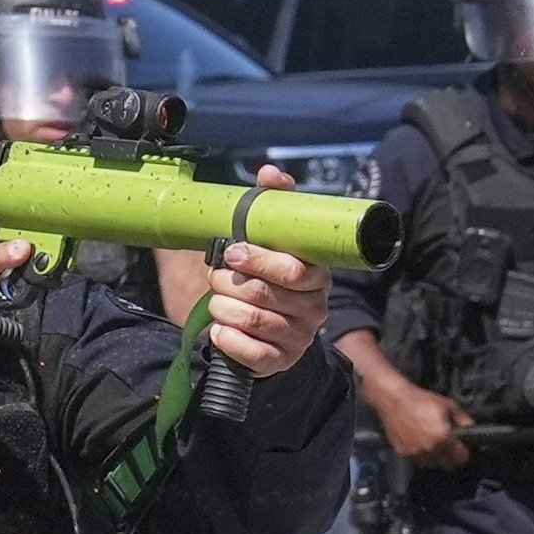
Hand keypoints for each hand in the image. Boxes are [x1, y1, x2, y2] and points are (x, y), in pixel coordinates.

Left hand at [195, 166, 331, 380]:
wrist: (273, 336)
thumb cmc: (272, 281)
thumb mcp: (276, 244)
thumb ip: (275, 207)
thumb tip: (269, 171)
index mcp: (317, 277)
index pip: (294, 269)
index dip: (260, 260)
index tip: (232, 253)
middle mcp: (314, 309)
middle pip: (263, 293)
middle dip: (229, 283)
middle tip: (216, 277)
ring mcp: (297, 339)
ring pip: (249, 319)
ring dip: (222, 308)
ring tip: (218, 301)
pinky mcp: (276, 362)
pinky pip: (244, 351)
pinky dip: (223, 338)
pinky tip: (219, 329)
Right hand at [360, 367, 472, 471]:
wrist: (395, 401)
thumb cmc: (421, 400)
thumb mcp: (449, 405)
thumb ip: (463, 419)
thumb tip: (471, 429)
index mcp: (443, 437)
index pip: (460, 457)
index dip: (464, 453)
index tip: (463, 448)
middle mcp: (429, 448)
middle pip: (447, 465)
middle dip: (451, 458)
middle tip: (451, 448)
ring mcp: (415, 453)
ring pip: (432, 464)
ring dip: (436, 458)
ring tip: (435, 444)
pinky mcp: (403, 453)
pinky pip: (418, 461)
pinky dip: (422, 456)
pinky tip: (422, 444)